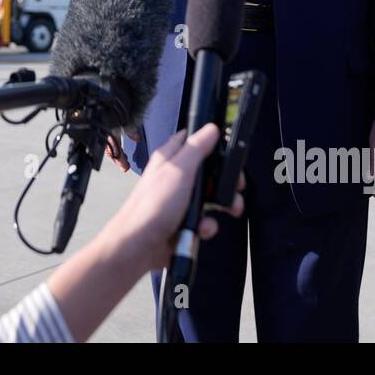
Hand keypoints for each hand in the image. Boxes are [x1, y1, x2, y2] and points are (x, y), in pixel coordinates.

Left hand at [100, 123, 244, 272]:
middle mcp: (174, 177)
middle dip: (224, 182)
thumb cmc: (152, 207)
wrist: (139, 246)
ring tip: (229, 210)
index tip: (228, 152)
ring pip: (209, 197)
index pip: (193, 141)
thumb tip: (211, 128)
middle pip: (208, 171)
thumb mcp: (179, 171)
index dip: (212, 144)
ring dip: (220, 206)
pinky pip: (203, 220)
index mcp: (170, 159)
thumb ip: (196, 149)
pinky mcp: (181, 221)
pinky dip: (206, 225)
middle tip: (236, 187)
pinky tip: (202, 228)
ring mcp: (178, 200)